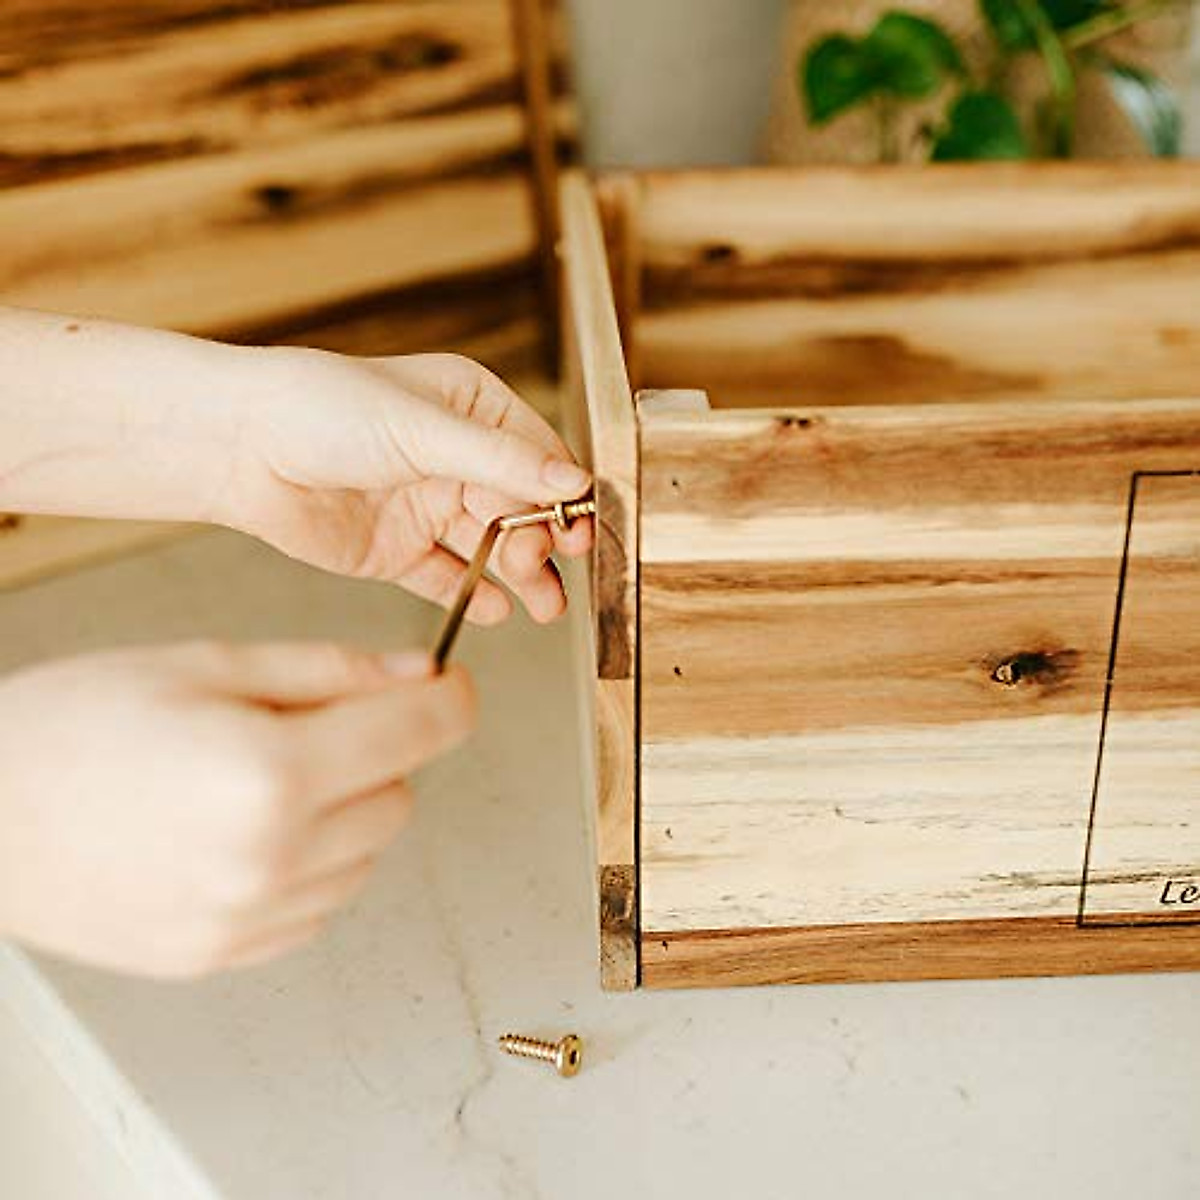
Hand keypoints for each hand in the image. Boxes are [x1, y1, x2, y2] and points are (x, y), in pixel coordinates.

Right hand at [0, 641, 473, 977]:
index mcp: (271, 774)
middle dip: (377, 752)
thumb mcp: (207, 665)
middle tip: (304, 725)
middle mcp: (271, 860)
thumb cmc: (76, 725)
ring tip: (254, 779)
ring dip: (341, 810)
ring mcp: (249, 919)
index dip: (447, 700)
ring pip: (365, 854)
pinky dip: (308, 863)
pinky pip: (319, 904)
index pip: (419, 734)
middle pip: (398, 797)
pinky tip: (240, 830)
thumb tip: (417, 671)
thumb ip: (329, 671)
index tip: (448, 685)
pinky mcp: (226, 955)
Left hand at [219, 349, 593, 625]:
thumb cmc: (320, 409)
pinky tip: (498, 609)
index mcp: (471, 410)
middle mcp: (455, 458)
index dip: (562, 496)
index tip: (580, 530)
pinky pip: (448, 575)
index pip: (537, 457)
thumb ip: (501, 460)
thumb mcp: (422, 428)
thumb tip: (573, 481)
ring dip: (521, 576)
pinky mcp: (398, 550)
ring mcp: (427, 506)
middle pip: (520, 508)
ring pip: (491, 548)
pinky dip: (474, 593)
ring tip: (545, 606)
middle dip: (539, 541)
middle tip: (543, 566)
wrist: (239, 449)